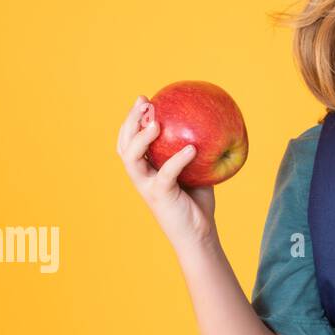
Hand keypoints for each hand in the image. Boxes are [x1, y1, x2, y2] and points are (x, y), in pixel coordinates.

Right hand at [116, 95, 217, 251]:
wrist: (199, 234)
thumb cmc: (197, 202)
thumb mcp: (195, 171)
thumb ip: (194, 151)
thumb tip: (209, 124)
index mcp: (145, 169)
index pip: (129, 140)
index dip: (132, 120)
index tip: (145, 99)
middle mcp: (141, 176)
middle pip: (124, 144)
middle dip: (131, 121)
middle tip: (144, 103)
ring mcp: (147, 186)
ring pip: (132, 158)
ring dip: (141, 139)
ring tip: (156, 124)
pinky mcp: (160, 196)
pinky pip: (166, 174)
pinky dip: (177, 160)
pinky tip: (191, 149)